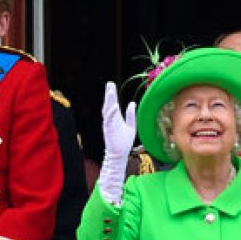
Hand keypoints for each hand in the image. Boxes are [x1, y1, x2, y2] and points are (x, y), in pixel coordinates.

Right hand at [98, 82, 136, 203]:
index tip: (111, 85)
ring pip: (108, 111)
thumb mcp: (131, 126)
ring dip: (109, 101)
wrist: (119, 155)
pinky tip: (113, 106)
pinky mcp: (109, 131)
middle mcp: (110, 120)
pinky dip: (111, 114)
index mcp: (114, 118)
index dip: (112, 95)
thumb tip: (132, 103)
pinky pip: (109, 121)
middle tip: (109, 84)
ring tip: (110, 91)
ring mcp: (108, 125)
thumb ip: (130, 115)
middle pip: (108, 105)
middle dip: (109, 95)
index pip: (112, 104)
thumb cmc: (123, 141)